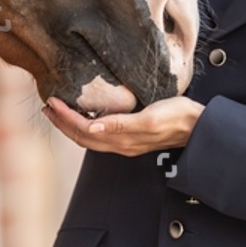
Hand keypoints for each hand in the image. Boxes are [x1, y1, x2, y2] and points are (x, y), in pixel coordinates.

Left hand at [42, 95, 204, 155]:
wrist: (197, 125)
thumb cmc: (178, 117)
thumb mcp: (150, 117)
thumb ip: (121, 124)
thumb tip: (92, 129)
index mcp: (122, 139)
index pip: (84, 130)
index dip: (66, 117)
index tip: (52, 102)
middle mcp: (121, 145)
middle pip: (82, 138)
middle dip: (62, 124)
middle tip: (48, 108)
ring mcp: (126, 143)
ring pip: (89, 139)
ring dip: (71, 127)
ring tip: (58, 113)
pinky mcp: (131, 138)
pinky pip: (101, 136)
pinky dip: (86, 128)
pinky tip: (85, 118)